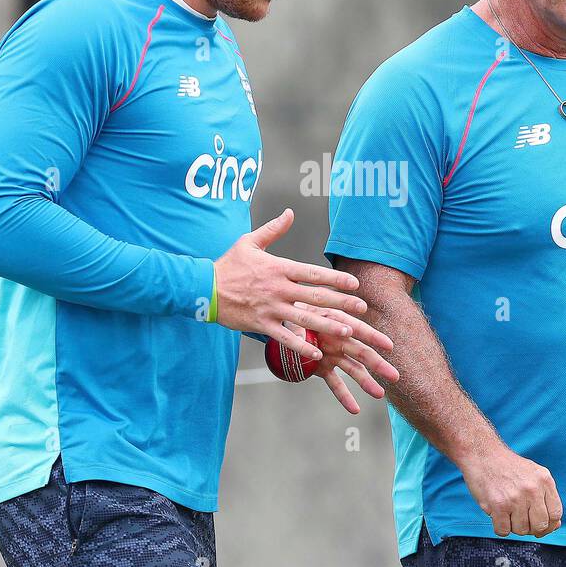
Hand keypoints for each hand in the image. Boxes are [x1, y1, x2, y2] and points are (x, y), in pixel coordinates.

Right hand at [214, 209, 366, 361]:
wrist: (203, 288)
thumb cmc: (228, 265)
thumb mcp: (249, 242)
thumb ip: (273, 229)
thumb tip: (290, 213)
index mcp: (278, 268)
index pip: (313, 273)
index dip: (335, 278)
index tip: (354, 284)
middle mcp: (278, 288)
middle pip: (315, 296)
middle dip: (341, 302)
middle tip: (362, 307)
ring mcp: (270, 308)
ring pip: (304, 318)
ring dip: (327, 325)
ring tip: (347, 331)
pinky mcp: (260, 324)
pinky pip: (284, 337)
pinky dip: (301, 346)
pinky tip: (316, 353)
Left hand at [287, 302, 399, 413]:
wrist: (286, 320)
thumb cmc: (293, 313)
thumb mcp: (294, 317)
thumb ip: (299, 330)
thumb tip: (304, 341)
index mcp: (336, 321)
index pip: (358, 329)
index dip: (373, 337)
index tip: (389, 346)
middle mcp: (339, 339)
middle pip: (362, 353)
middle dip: (378, 365)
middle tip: (395, 376)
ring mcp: (333, 355)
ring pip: (354, 370)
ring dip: (366, 382)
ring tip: (380, 394)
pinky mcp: (324, 368)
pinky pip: (335, 384)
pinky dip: (344, 397)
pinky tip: (354, 410)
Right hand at [457, 440, 562, 537]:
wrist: (482, 453)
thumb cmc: (507, 466)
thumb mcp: (534, 474)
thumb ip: (546, 497)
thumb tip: (555, 525)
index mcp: (544, 480)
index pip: (555, 514)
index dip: (549, 525)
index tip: (540, 525)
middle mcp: (533, 489)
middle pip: (540, 526)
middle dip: (531, 529)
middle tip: (521, 520)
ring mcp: (515, 497)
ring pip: (521, 530)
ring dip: (513, 526)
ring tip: (507, 512)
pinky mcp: (498, 505)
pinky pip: (503, 531)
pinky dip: (499, 527)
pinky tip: (497, 514)